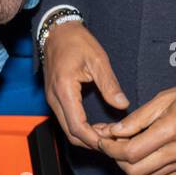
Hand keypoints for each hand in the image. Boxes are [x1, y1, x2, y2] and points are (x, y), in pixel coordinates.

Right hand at [42, 20, 128, 149]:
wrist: (57, 31)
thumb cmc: (76, 42)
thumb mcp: (97, 60)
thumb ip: (109, 84)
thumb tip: (123, 104)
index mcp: (65, 90)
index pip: (78, 127)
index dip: (95, 139)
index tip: (112, 143)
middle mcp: (55, 99)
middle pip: (71, 133)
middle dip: (92, 142)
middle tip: (113, 142)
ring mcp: (52, 100)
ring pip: (68, 129)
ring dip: (86, 136)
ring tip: (108, 135)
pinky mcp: (55, 98)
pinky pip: (66, 120)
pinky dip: (81, 128)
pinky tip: (96, 126)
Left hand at [95, 78, 175, 174]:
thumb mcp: (164, 98)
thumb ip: (137, 117)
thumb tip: (114, 130)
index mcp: (170, 129)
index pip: (130, 152)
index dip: (111, 148)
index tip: (103, 139)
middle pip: (134, 170)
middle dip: (117, 160)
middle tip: (112, 144)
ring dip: (130, 166)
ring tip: (127, 148)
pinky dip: (146, 170)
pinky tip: (144, 154)